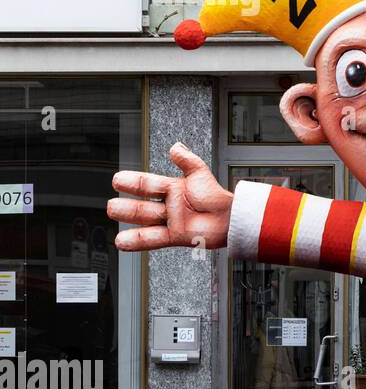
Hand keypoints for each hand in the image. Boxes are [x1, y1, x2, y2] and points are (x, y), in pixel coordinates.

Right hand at [108, 143, 233, 250]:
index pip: (147, 184)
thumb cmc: (217, 197)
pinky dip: (137, 241)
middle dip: (127, 206)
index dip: (132, 182)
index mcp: (172, 189)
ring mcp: (170, 222)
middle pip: (142, 206)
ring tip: (114, 218)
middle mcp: (168, 206)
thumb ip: (188, 160)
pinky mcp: (175, 237)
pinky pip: (152, 239)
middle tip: (112, 205)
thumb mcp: (200, 174)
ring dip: (129, 220)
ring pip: (145, 221)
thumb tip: (175, 146)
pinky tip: (122, 241)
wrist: (230, 218)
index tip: (117, 180)